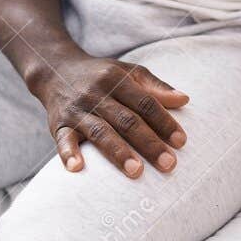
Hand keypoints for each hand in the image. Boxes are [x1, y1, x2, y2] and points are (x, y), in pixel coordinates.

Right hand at [34, 55, 188, 177]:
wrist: (55, 69)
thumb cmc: (101, 75)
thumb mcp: (128, 72)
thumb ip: (155, 86)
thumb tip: (184, 99)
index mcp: (117, 79)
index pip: (145, 102)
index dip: (164, 121)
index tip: (181, 142)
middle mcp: (97, 94)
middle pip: (126, 120)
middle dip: (149, 143)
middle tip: (169, 164)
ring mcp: (77, 110)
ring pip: (100, 132)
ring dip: (118, 152)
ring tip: (136, 172)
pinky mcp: (59, 124)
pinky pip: (63, 140)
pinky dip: (68, 154)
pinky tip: (78, 168)